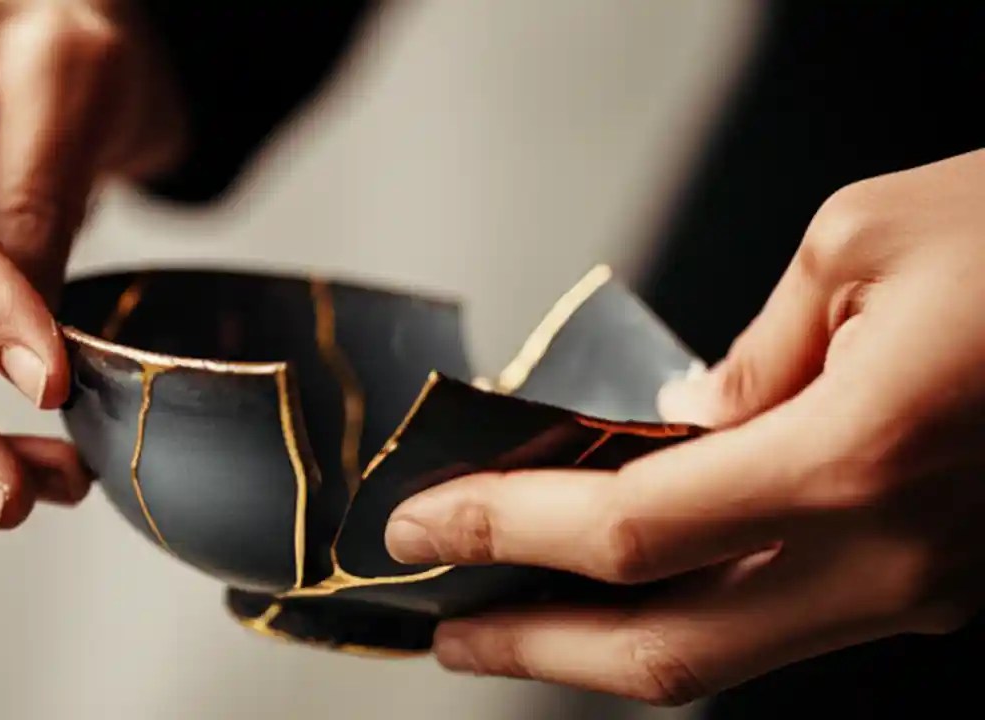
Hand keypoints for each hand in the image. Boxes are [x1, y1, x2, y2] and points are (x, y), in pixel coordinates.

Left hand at [382, 149, 984, 703]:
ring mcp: (927, 587)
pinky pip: (790, 613)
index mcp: (860, 455)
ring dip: (604, 640)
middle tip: (443, 633)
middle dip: (536, 645)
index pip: (629, 530)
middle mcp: (894, 552)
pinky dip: (693, 605)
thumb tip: (692, 425)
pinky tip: (632, 577)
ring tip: (513, 615)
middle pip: (669, 651)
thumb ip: (749, 357)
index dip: (504, 533)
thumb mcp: (858, 244)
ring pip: (731, 652)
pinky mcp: (944, 583)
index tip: (420, 527)